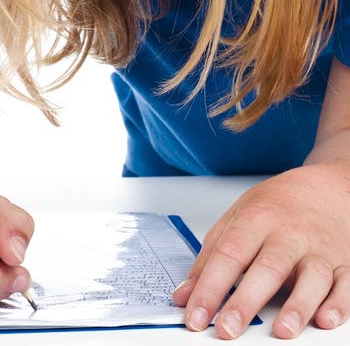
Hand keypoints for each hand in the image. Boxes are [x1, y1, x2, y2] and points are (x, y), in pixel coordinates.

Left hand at [172, 164, 349, 337]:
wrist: (328, 188)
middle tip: (227, 330)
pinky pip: (345, 286)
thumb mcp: (239, 217)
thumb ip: (211, 255)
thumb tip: (185, 294)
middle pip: (267, 267)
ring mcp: (319, 250)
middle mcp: (289, 234)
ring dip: (297, 306)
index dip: (210, 287)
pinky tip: (325, 320)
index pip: (228, 254)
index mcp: (257, 219)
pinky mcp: (344, 265)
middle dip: (245, 301)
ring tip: (281, 331)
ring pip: (311, 278)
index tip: (195, 316)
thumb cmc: (279, 205)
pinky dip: (338, 305)